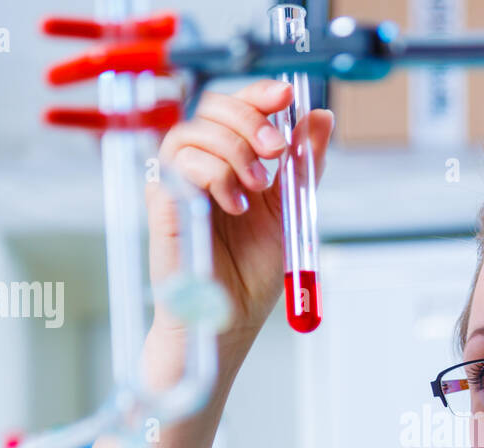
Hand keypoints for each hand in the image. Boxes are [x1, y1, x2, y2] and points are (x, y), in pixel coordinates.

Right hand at [145, 78, 334, 365]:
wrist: (231, 319)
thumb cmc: (251, 272)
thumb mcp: (290, 210)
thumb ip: (303, 165)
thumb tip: (321, 117)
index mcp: (230, 161)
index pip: (237, 107)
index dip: (258, 93)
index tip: (286, 96)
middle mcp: (200, 165)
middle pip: (211, 106)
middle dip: (249, 118)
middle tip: (276, 150)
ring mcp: (177, 182)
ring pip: (192, 131)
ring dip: (233, 150)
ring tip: (256, 188)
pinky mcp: (162, 204)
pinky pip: (178, 164)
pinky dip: (214, 175)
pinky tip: (235, 206)